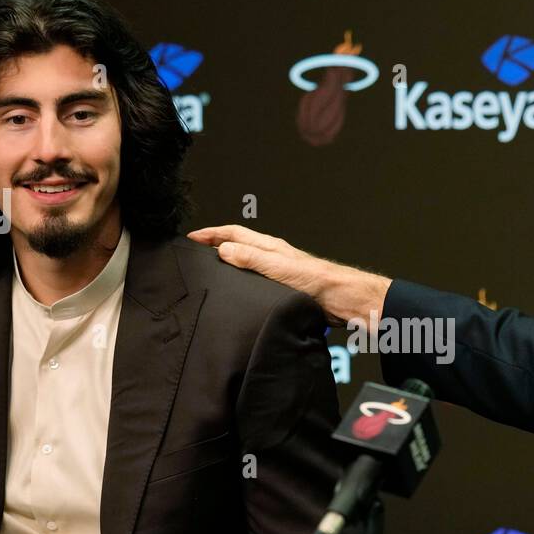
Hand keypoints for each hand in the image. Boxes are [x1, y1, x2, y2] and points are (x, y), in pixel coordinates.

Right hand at [186, 224, 391, 327]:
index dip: (212, 234)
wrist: (341, 299)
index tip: (192, 237)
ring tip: (211, 269)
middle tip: (196, 250)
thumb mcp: (279, 268)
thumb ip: (251, 258)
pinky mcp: (283, 287)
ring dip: (228, 262)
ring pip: (247, 261)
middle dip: (216, 244)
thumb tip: (223, 250)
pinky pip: (255, 279)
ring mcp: (278, 271)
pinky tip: (238, 291)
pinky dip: (241, 280)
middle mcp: (273, 256)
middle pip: (239, 244)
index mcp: (269, 246)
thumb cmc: (317, 281)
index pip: (234, 233)